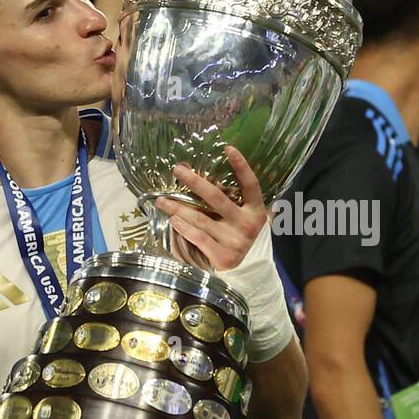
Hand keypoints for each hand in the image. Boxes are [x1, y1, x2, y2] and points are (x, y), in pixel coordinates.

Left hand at [157, 145, 266, 270]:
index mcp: (255, 210)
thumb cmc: (241, 235)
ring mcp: (234, 240)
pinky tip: (172, 220)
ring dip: (178, 208)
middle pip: (216, 197)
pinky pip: (197, 237)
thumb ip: (242, 200)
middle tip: (177, 170)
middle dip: (194, 181)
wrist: (248, 269)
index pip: (250, 184)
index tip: (227, 148)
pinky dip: (183, 228)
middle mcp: (246, 224)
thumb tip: (225, 173)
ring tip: (162, 200)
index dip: (241, 166)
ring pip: (200, 218)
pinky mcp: (222, 255)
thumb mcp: (249, 217)